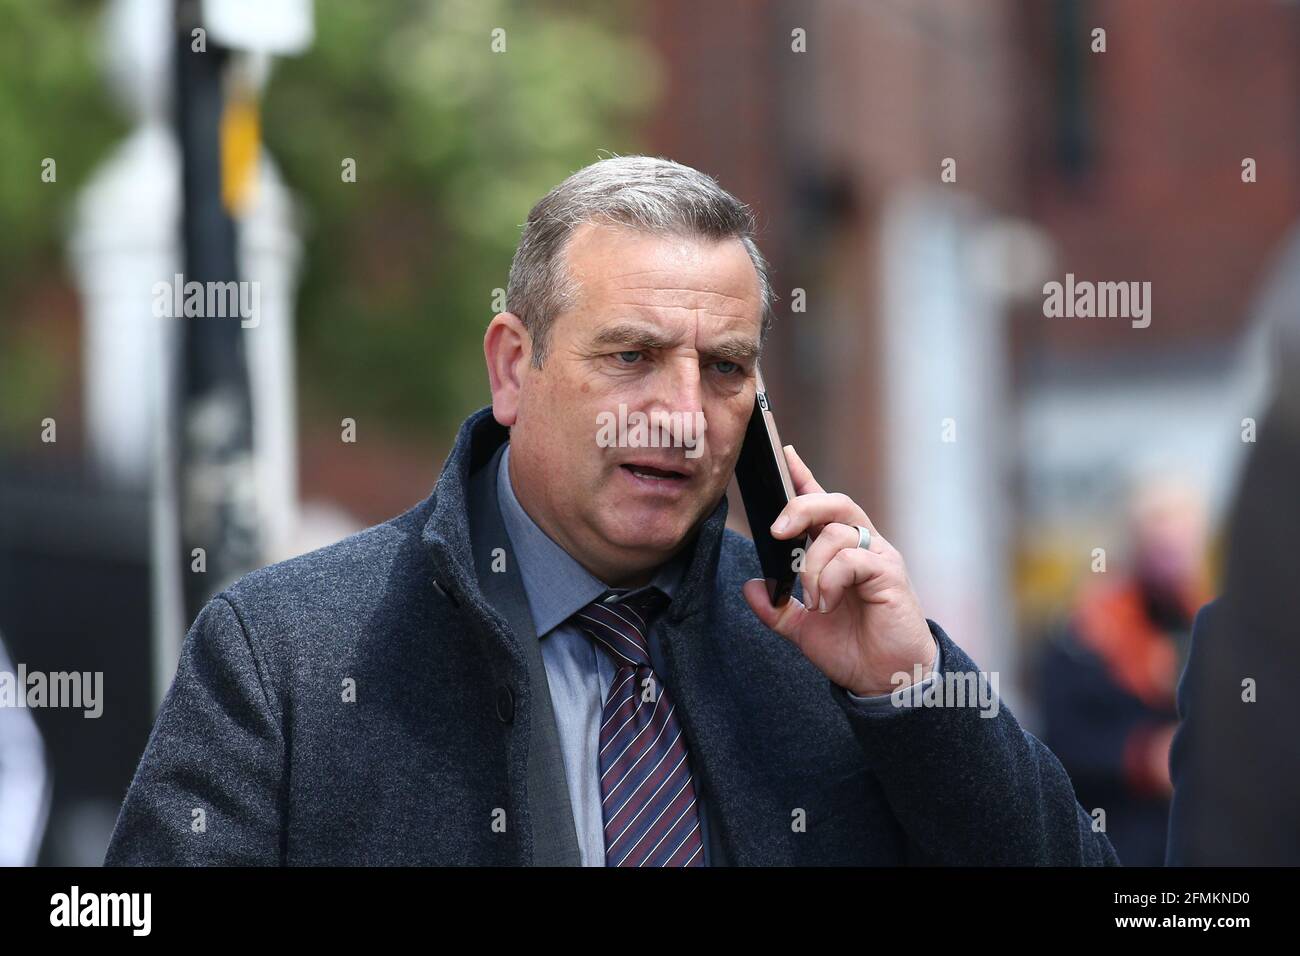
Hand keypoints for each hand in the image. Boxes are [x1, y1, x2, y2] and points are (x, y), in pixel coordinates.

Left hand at [741, 445, 935, 696]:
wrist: (885, 681)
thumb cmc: (853, 649)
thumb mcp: (802, 628)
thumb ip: (776, 608)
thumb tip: (750, 586)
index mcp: (841, 552)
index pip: (822, 504)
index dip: (803, 477)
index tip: (783, 454)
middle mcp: (862, 546)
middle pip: (834, 503)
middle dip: (801, 507)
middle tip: (776, 530)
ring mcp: (878, 557)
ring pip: (838, 531)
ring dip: (812, 565)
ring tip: (813, 600)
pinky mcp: (890, 574)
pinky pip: (851, 559)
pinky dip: (829, 580)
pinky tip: (826, 603)